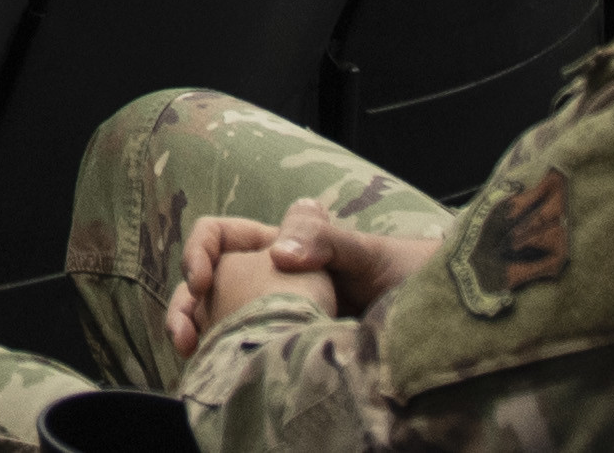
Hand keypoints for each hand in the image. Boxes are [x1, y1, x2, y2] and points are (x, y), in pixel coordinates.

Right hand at [165, 203, 429, 359]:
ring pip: (216, 323)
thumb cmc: (402, 276)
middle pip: (204, 286)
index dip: (199, 252)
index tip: (201, 281)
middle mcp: (266, 282)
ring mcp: (273, 318)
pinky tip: (220, 377)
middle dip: (183, 307)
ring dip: (196, 337)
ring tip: (192, 357)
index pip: (218, 237)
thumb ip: (323, 239)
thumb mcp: (365, 251)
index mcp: (276, 248)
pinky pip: (242, 354)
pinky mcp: (281, 351)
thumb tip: (279, 254)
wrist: (430, 325)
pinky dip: (225, 364)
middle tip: (182, 335)